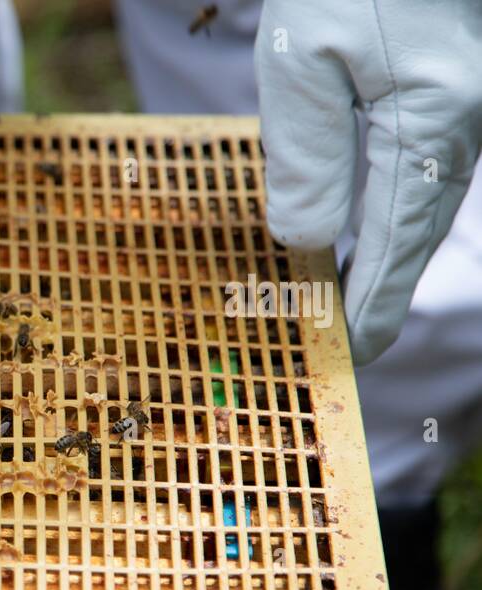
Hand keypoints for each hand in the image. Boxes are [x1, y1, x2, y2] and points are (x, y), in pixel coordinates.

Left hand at [254, 0, 481, 363]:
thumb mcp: (304, 62)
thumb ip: (307, 158)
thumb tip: (306, 243)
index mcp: (432, 126)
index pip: (397, 246)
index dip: (369, 308)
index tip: (342, 353)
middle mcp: (460, 126)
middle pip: (413, 234)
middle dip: (374, 291)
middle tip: (338, 341)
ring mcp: (460, 109)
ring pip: (416, 205)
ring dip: (376, 255)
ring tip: (338, 300)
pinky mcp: (444, 94)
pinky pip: (414, 172)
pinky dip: (382, 211)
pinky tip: (354, 230)